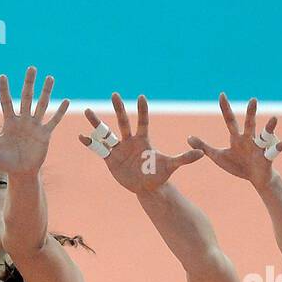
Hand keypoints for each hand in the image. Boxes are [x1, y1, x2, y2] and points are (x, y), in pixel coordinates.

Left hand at [0, 68, 68, 176]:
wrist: (20, 172)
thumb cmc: (4, 161)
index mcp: (10, 122)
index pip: (6, 102)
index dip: (4, 90)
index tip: (2, 76)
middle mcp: (23, 121)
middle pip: (26, 98)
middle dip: (29, 83)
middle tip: (31, 67)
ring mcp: (35, 126)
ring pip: (41, 105)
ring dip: (46, 92)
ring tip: (50, 77)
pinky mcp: (44, 135)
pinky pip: (53, 121)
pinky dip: (59, 112)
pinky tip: (66, 101)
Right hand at [79, 94, 201, 193]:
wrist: (146, 187)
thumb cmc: (159, 175)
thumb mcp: (171, 166)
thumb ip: (184, 158)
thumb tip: (201, 153)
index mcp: (143, 140)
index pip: (143, 122)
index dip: (142, 110)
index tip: (141, 97)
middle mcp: (129, 141)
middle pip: (123, 122)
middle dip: (118, 109)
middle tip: (114, 94)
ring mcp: (118, 149)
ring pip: (106, 133)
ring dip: (97, 122)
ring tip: (87, 110)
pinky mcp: (110, 159)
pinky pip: (98, 150)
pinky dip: (89, 143)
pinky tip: (80, 136)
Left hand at [188, 95, 281, 190]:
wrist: (256, 178)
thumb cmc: (238, 165)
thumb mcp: (218, 156)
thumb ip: (204, 147)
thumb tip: (188, 137)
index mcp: (237, 138)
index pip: (230, 120)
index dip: (225, 108)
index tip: (222, 94)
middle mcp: (250, 139)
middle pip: (249, 124)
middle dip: (250, 113)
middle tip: (253, 100)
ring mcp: (260, 147)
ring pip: (265, 135)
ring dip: (269, 127)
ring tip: (274, 118)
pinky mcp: (267, 158)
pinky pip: (274, 152)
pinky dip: (278, 147)